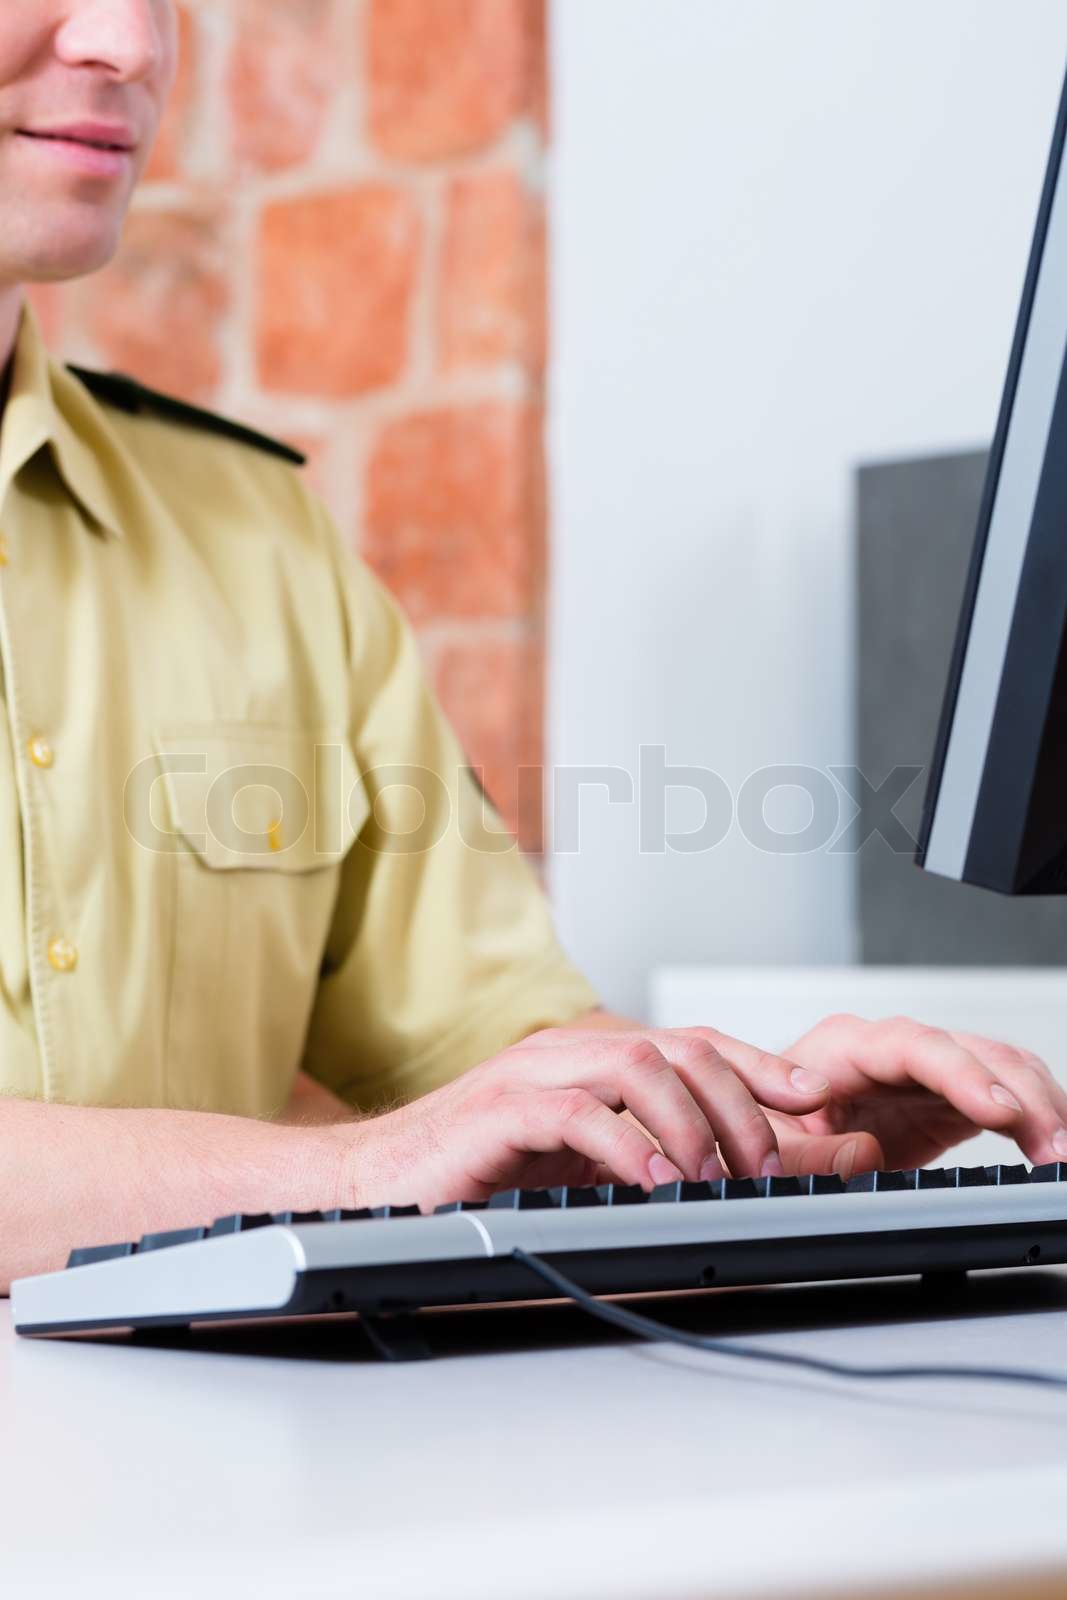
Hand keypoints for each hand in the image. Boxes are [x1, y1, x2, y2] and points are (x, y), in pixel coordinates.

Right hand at [340, 1025, 834, 1211]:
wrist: (374, 1186)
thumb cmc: (478, 1176)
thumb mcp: (583, 1168)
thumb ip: (652, 1159)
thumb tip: (736, 1173)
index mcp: (592, 1060)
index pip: (695, 1043)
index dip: (761, 1065)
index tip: (816, 1098)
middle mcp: (568, 1053)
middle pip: (682, 1047)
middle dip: (741, 1103)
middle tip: (771, 1166)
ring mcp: (532, 1076)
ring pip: (638, 1065)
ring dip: (692, 1124)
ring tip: (717, 1178)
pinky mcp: (497, 1112)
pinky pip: (576, 1111)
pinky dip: (627, 1144)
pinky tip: (654, 1183)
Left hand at [766, 1013, 1066, 1175]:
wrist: (762, 1136)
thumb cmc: (760, 1126)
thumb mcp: (767, 1144)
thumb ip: (811, 1151)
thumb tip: (863, 1156)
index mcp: (844, 1047)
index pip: (914, 1045)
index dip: (962, 1074)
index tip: (1001, 1109)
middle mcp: (891, 1051)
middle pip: (972, 1053)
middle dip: (1022, 1096)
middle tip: (1055, 1147)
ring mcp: (923, 1074)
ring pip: (999, 1070)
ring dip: (1039, 1107)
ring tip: (1061, 1153)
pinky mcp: (944, 1102)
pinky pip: (1002, 1098)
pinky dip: (1032, 1121)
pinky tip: (1050, 1148)